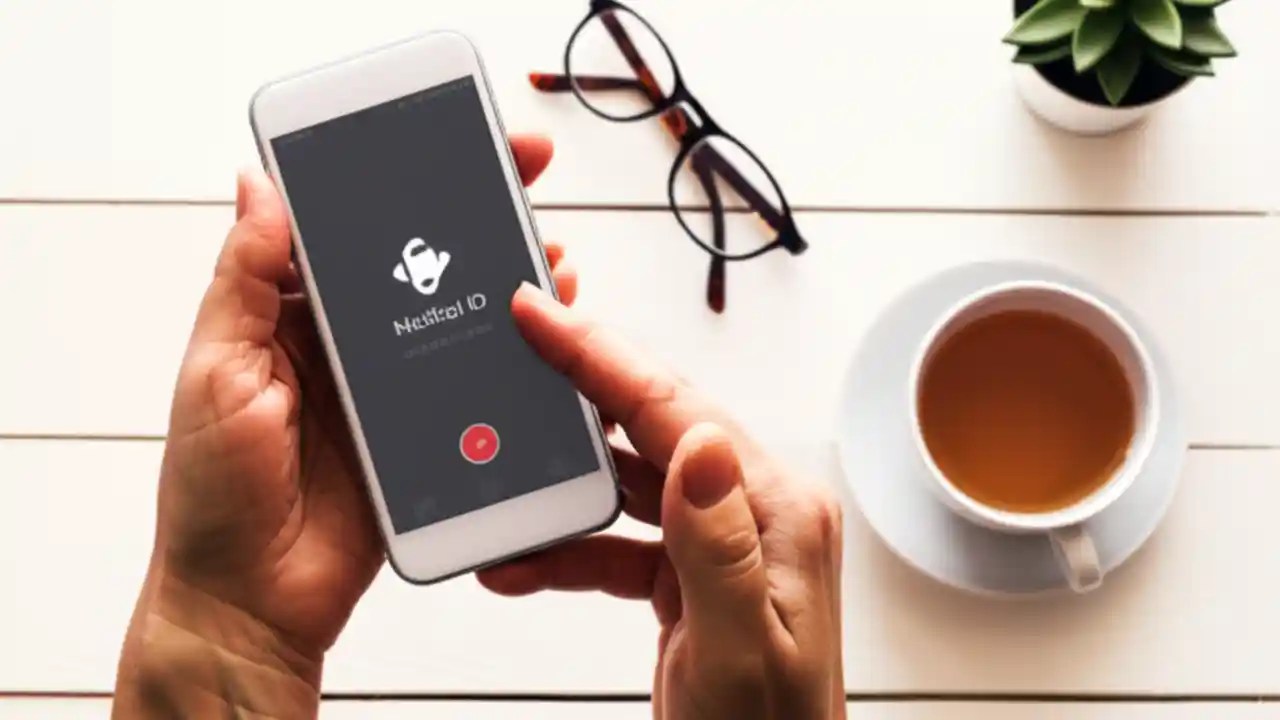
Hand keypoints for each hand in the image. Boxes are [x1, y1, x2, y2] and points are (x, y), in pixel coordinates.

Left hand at [114, 136, 574, 718]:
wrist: (251, 602)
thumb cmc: (212, 493)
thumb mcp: (216, 372)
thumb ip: (245, 281)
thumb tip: (259, 186)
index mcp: (286, 314)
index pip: (348, 227)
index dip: (395, 179)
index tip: (445, 141)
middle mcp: (343, 342)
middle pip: (417, 261)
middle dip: (472, 215)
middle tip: (523, 177)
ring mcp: (388, 389)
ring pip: (455, 318)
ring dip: (503, 284)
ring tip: (548, 257)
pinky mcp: (422, 436)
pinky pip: (472, 386)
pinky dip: (511, 359)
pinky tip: (544, 339)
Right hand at [478, 287, 845, 719]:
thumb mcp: (738, 652)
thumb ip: (718, 548)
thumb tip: (700, 443)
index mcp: (778, 513)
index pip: (679, 413)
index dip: (602, 357)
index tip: (543, 317)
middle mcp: (756, 514)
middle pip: (653, 426)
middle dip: (579, 388)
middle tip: (516, 346)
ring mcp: (725, 544)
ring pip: (629, 483)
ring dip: (562, 484)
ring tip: (502, 463)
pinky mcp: (694, 578)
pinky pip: (621, 544)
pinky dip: (569, 549)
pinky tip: (521, 561)